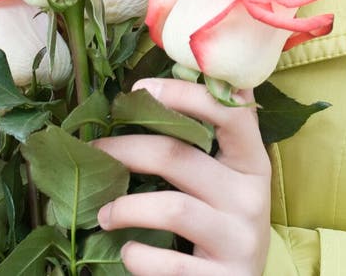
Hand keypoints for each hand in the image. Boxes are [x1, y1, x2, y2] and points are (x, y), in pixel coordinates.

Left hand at [94, 78, 270, 275]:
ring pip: (172, 209)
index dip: (183, 93)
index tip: (140, 88)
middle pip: (179, 156)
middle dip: (126, 149)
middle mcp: (251, 197)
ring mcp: (239, 240)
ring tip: (102, 214)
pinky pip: (170, 264)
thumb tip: (153, 86)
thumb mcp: (225, 179)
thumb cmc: (221, 221)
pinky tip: (128, 253)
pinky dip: (139, 257)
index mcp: (252, 162)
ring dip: (125, 207)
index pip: (229, 112)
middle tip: (94, 152)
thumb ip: (203, 141)